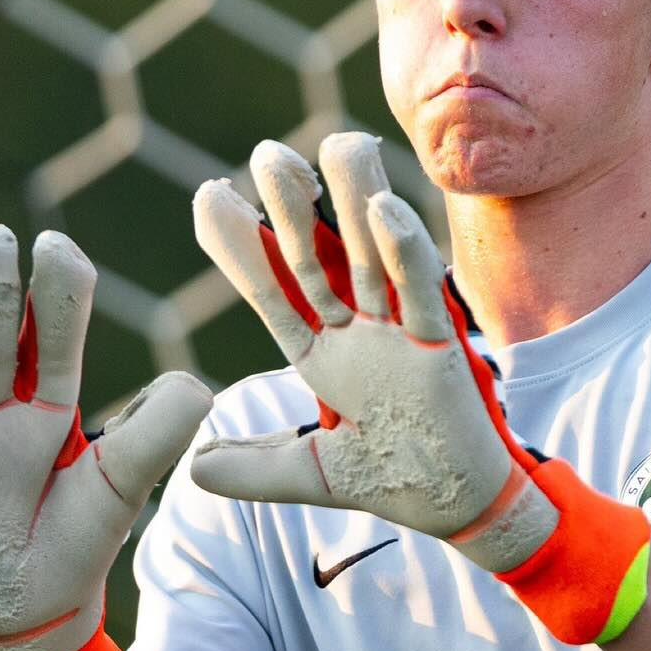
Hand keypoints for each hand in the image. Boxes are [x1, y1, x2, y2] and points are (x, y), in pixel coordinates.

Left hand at [189, 133, 650, 645]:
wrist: (458, 507)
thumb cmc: (393, 477)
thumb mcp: (309, 474)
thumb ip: (254, 466)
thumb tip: (192, 468)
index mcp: (323, 354)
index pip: (273, 291)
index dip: (240, 248)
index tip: (206, 196)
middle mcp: (358, 332)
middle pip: (317, 259)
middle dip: (291, 207)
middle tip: (267, 154)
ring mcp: (399, 332)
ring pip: (371, 256)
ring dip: (353, 201)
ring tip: (335, 144)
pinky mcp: (440, 345)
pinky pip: (421, 291)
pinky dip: (404, 251)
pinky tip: (383, 211)